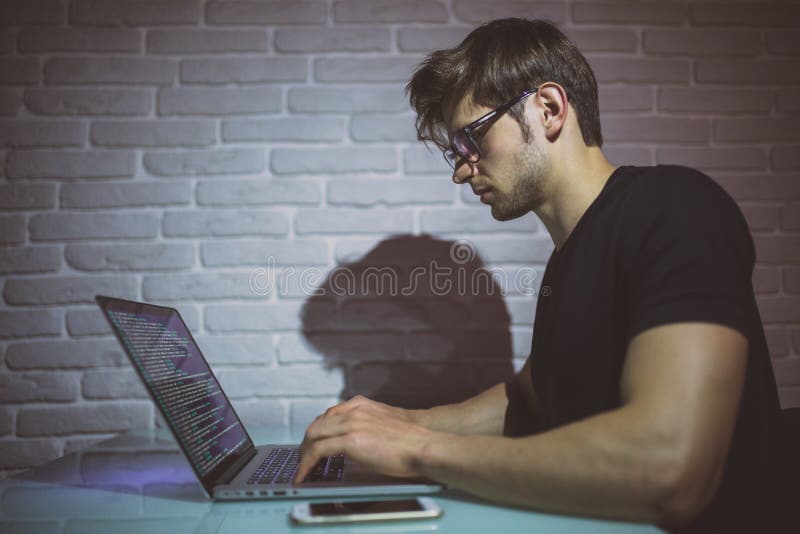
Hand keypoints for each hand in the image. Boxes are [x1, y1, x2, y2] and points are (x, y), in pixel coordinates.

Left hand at [293, 395, 437, 482]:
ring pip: (314, 435)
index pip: (328, 415)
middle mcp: (353, 410)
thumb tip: (357, 441)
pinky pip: (318, 450)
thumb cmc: (411, 438)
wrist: (424, 444)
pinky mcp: (351, 440)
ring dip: (304, 453)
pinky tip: (305, 473)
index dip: (318, 431)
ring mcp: (351, 424)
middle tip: (304, 458)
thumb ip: (366, 425)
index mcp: (361, 405)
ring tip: (302, 468)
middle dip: (306, 443)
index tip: (314, 443)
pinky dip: (307, 463)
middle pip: (317, 424)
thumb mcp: (383, 422)